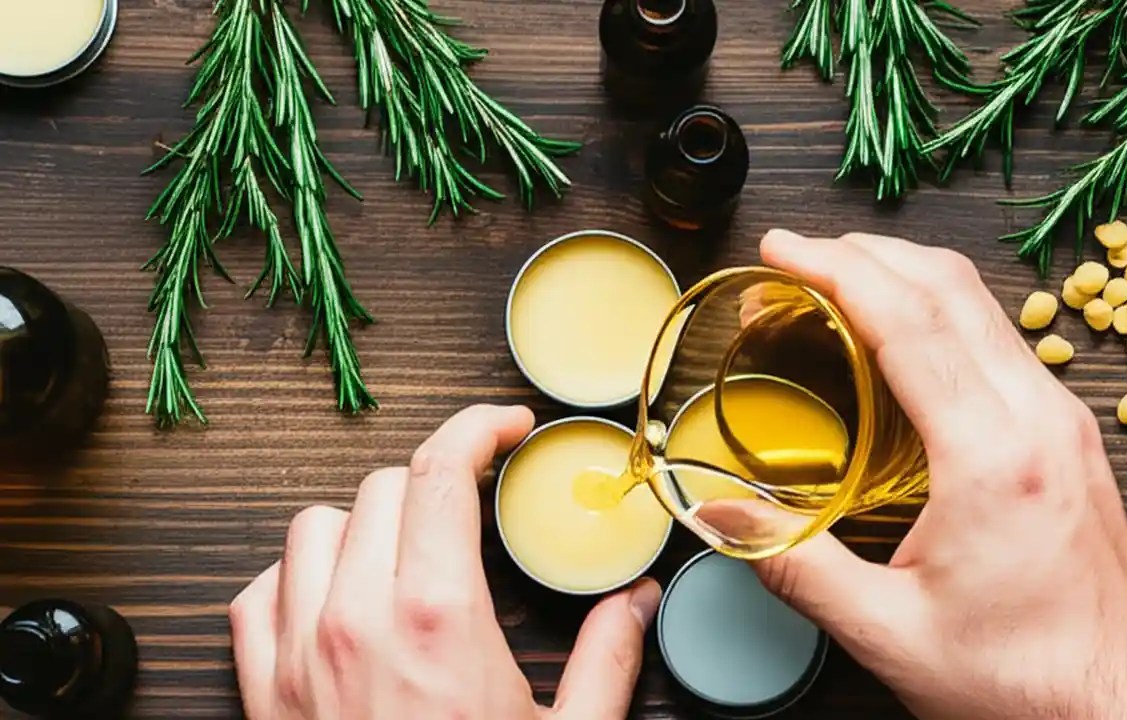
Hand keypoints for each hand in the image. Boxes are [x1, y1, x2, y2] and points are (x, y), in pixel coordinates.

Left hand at [229, 405, 661, 719]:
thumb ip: (609, 658)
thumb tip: (637, 603)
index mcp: (437, 617)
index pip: (442, 469)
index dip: (478, 426)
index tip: (506, 427)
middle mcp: (355, 619)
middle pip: (382, 486)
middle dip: (435, 482)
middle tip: (471, 507)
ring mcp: (296, 653)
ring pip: (314, 526)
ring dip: (363, 523)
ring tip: (403, 552)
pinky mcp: (261, 690)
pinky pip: (257, 592)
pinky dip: (296, 579)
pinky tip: (336, 602)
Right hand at [739, 230, 1126, 719]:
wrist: (1122, 713)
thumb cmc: (1024, 683)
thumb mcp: (889, 633)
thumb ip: (793, 564)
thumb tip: (716, 516)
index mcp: (994, 459)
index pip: (909, 322)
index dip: (836, 270)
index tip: (782, 249)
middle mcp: (1041, 421)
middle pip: (949, 288)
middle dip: (863, 254)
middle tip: (793, 260)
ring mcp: (1065, 422)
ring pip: (981, 305)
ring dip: (903, 276)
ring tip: (834, 283)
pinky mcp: (1071, 438)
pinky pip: (998, 341)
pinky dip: (938, 314)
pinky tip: (899, 338)